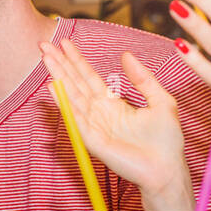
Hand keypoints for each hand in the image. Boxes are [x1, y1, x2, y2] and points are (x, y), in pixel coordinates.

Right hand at [40, 38, 192, 209]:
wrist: (167, 169)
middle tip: (44, 43)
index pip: (89, 77)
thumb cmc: (166, 141)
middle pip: (75, 82)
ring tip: (45, 57)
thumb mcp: (161, 101)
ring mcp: (93, 125)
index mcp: (113, 104)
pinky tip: (53, 86)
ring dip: (57, 75)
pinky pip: (75, 117)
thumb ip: (143, 79)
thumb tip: (126, 55)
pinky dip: (63, 102)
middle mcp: (98, 113)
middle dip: (59, 63)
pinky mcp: (91, 139)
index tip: (64, 42)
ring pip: (71, 95)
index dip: (76, 59)